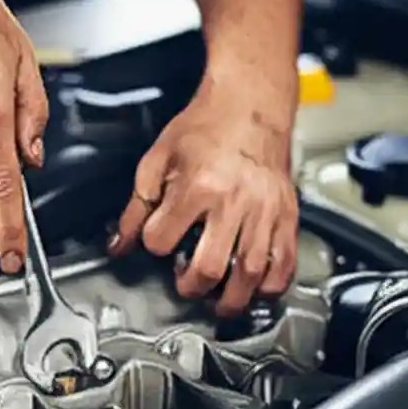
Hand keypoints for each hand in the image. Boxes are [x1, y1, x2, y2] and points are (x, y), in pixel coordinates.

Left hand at [108, 75, 297, 315]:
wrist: (251, 104)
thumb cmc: (208, 126)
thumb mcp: (159, 159)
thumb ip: (137, 205)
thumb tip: (120, 243)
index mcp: (198, 186)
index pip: (162, 240)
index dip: (154, 245)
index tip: (158, 242)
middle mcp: (235, 202)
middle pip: (210, 268)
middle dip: (191, 287)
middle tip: (187, 285)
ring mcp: (265, 211)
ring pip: (251, 274)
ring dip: (232, 299)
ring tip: (220, 304)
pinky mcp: (287, 214)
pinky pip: (285, 262)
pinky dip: (272, 285)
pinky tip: (258, 289)